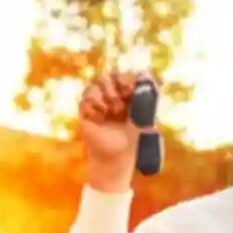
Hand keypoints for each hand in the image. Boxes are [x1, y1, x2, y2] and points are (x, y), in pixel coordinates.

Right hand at [77, 71, 153, 191]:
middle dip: (114, 86)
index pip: (126, 76)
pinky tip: (100, 119)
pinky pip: (84, 100)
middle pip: (109, 75)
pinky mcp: (86, 111)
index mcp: (129, 94)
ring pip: (95, 84)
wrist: (117, 157)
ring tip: (111, 112)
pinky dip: (93, 108)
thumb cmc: (135, 140)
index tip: (130, 88)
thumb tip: (146, 75)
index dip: (127, 78)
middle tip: (119, 101)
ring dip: (103, 96)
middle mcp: (113, 94)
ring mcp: (98, 102)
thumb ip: (148, 100)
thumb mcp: (146, 119)